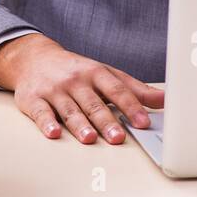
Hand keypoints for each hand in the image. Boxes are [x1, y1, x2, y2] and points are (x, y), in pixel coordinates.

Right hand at [0, 33, 163, 143]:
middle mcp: (75, 81)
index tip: (143, 121)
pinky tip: (54, 133)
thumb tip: (164, 100)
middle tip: (118, 137)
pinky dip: (46, 123)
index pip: (116, 90)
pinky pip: (41, 112)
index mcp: (95, 73)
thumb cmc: (75, 70)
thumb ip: (134, 89)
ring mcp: (54, 90)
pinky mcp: (34, 100)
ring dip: (79, 124)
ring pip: (69, 109)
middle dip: (106, 120)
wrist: (33, 58)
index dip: (131, 106)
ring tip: (89, 138)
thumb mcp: (105, 73)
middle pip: (93, 102)